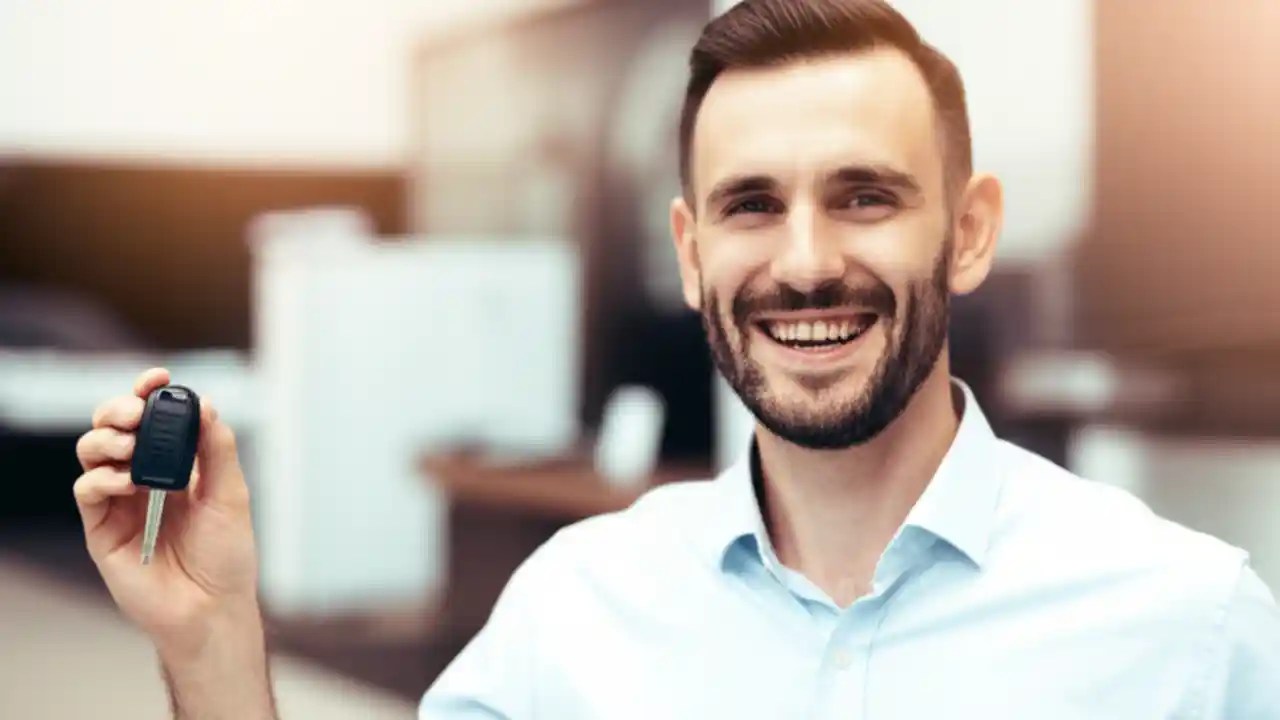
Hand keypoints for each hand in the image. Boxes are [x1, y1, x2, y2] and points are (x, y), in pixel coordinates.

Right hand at [74, 367, 260, 651]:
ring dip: (107, 438)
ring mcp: (119, 502)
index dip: (149, 393)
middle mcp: (143, 478)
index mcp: (176, 465)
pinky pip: (87, 491)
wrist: (212, 607)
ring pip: (92, 452)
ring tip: (131, 445)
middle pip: (113, 427)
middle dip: (119, 409)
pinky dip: (102, 477)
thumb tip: (204, 404)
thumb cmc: (226, 555)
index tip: (158, 378)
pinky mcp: (101, 529)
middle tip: (135, 409)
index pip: (153, 418)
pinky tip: (127, 480)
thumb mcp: (231, 495)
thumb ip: (216, 451)